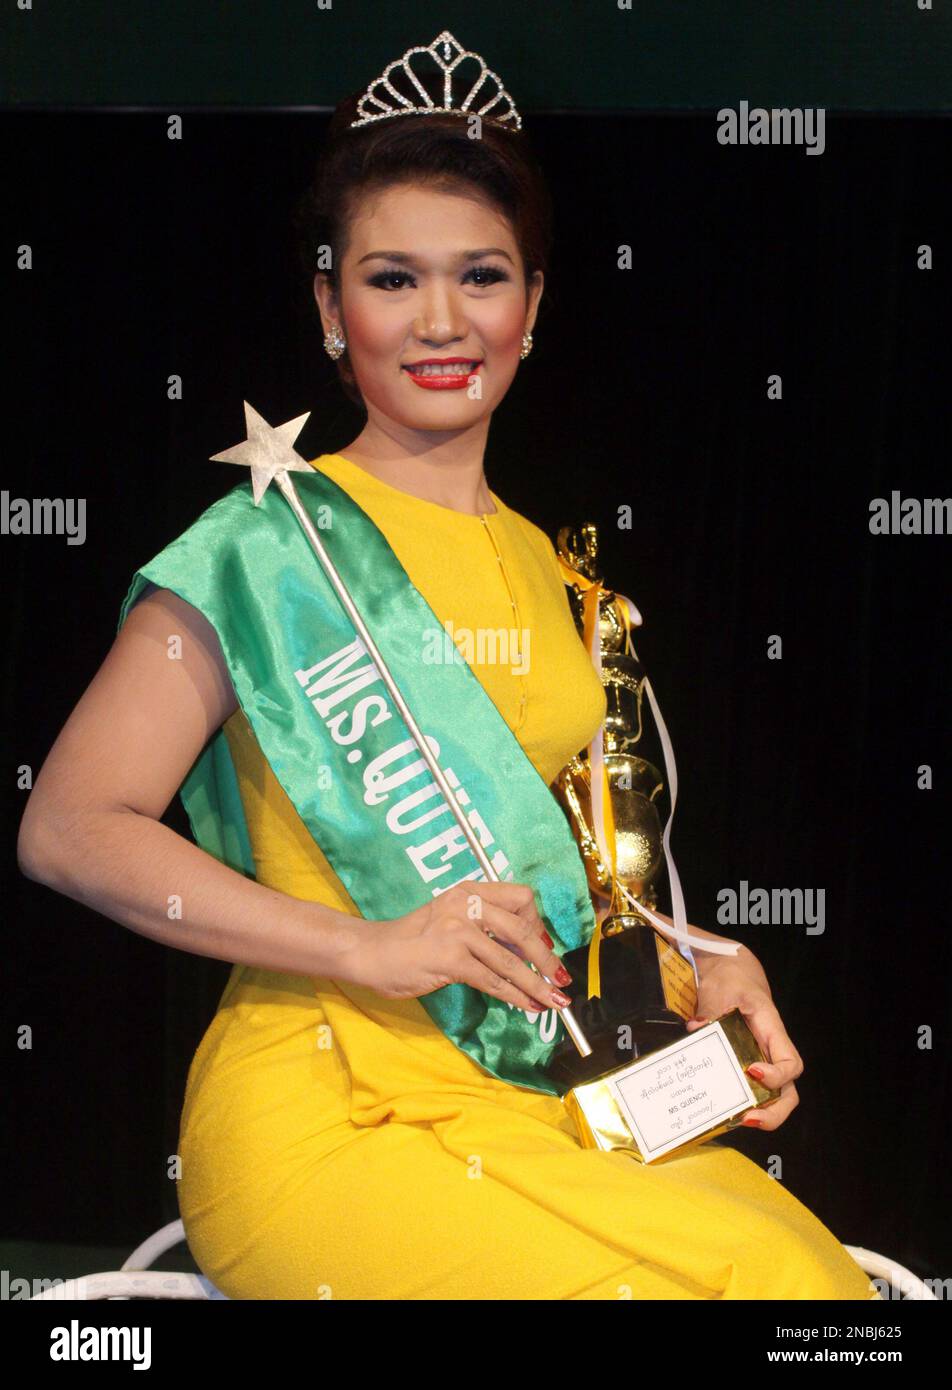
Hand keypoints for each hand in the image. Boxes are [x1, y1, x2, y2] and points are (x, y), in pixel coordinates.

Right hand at [338, 881, 574, 1014]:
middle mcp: (466, 903)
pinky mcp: (450, 957)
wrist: (370, 953)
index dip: (537, 923)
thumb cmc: (411, 941)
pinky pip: (493, 980)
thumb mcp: (450, 920)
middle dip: (548, 960)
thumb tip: (526, 953)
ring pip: (511, 960)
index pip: (520, 897)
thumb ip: (484, 928)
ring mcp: (458, 929)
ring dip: (537, 985)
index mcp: (469, 890)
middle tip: (562, 980)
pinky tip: (528, 1007)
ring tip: (553, 1001)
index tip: (543, 947)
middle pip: (523, 929)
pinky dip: (516, 996)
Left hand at [684, 946, 803, 1130]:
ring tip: (734, 1121)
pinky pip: (747, 1090)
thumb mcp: (721, 989)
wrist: (727, 971)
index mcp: (772, 1032)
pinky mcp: (741, 1065)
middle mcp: (770, 1053)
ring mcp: (758, 1061)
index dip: (777, 1075)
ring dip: (758, 1114)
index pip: (790, 1063)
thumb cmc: (731, 979)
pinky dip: (738, 1105)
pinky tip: (719, 1112)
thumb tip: (696, 1028)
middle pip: (788, 1092)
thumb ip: (710, 1010)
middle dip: (774, 1112)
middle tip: (748, 1118)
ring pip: (771, 1097)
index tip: (752, 1070)